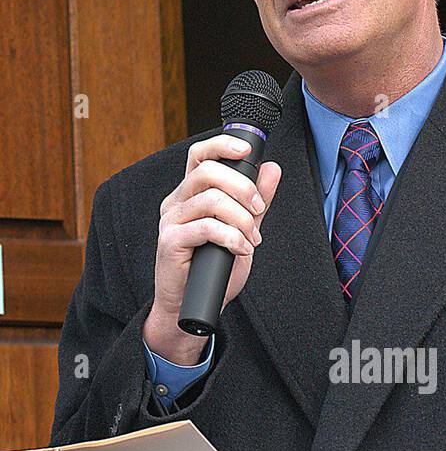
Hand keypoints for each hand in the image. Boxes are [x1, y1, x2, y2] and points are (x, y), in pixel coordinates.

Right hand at [143, 134, 281, 362]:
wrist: (194, 305)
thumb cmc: (214, 269)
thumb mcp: (242, 230)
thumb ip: (255, 201)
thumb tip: (271, 168)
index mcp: (190, 194)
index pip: (199, 155)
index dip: (221, 145)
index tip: (247, 149)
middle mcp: (176, 202)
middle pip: (207, 171)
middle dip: (242, 187)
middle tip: (260, 208)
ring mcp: (170, 221)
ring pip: (210, 200)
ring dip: (241, 219)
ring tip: (252, 239)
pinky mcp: (170, 242)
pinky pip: (206, 227)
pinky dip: (232, 237)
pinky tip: (242, 249)